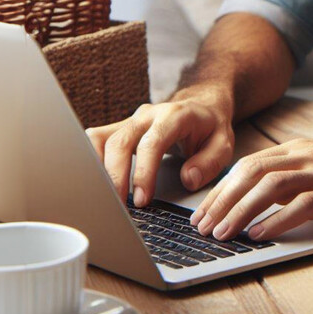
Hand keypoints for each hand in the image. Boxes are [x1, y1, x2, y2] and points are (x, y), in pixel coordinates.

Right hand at [87, 89, 234, 206]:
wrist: (201, 106)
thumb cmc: (210, 127)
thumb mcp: (223, 143)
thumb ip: (209, 161)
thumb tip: (187, 179)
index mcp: (174, 116)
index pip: (152, 142)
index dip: (143, 171)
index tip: (141, 199)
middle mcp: (148, 115)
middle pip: (121, 142)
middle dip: (116, 177)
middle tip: (119, 207)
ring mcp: (131, 121)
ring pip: (101, 139)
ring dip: (97, 169)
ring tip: (102, 198)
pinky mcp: (119, 128)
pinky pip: (95, 140)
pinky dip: (89, 161)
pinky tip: (93, 183)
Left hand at [189, 138, 312, 240]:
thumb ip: (290, 176)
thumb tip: (255, 200)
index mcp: (298, 148)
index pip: (248, 164)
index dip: (221, 188)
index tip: (203, 211)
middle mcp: (306, 155)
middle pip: (252, 172)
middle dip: (222, 200)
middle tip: (204, 226)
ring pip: (271, 186)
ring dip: (242, 210)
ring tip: (225, 233)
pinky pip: (302, 204)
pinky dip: (277, 220)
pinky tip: (261, 233)